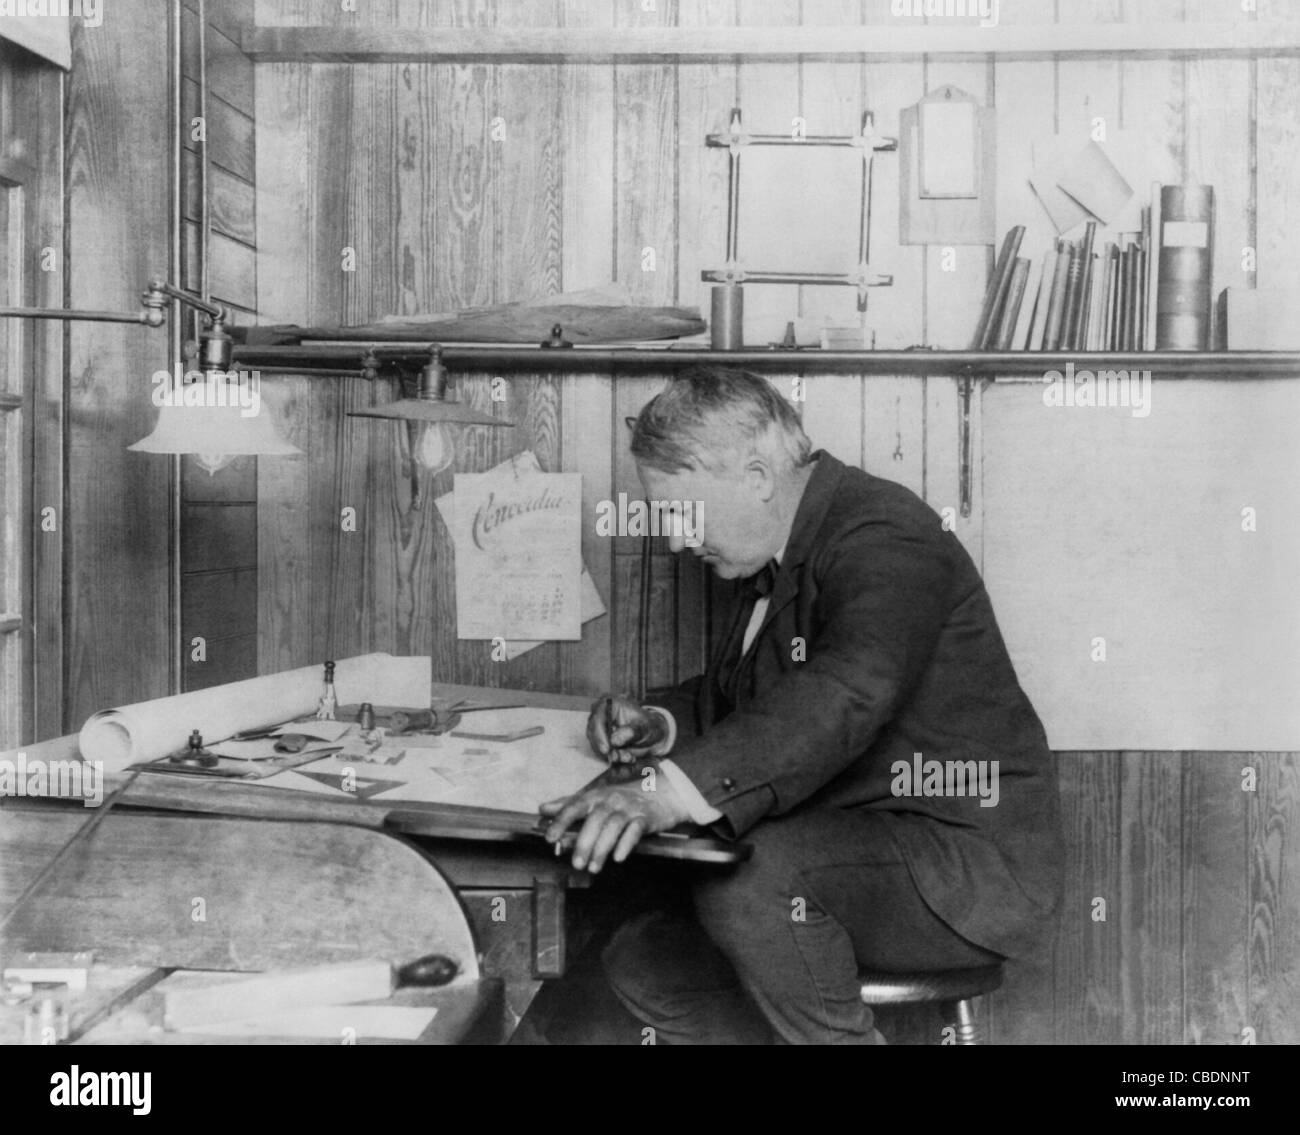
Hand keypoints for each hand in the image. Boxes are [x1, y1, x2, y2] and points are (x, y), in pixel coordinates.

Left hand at [540, 775, 688, 872]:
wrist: (663, 793)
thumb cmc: (624, 799)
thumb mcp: (596, 798)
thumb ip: (569, 804)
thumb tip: (542, 808)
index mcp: (596, 796)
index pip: (575, 806)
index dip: (562, 821)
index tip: (550, 839)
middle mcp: (612, 800)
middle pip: (595, 820)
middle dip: (584, 843)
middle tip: (576, 864)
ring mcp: (630, 809)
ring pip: (613, 827)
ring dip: (602, 848)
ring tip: (593, 868)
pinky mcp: (646, 818)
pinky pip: (635, 830)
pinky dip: (626, 844)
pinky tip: (618, 858)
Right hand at [587, 695, 668, 764]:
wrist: (653, 737)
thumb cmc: (649, 727)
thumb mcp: (645, 728)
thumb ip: (631, 732)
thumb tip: (614, 740)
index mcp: (611, 704)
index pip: (597, 718)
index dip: (599, 734)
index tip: (606, 750)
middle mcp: (601, 715)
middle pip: (593, 733)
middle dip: (606, 748)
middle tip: (620, 758)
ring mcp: (599, 729)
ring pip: (597, 745)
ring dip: (612, 755)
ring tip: (629, 757)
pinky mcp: (601, 741)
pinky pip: (602, 753)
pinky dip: (614, 758)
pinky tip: (628, 757)